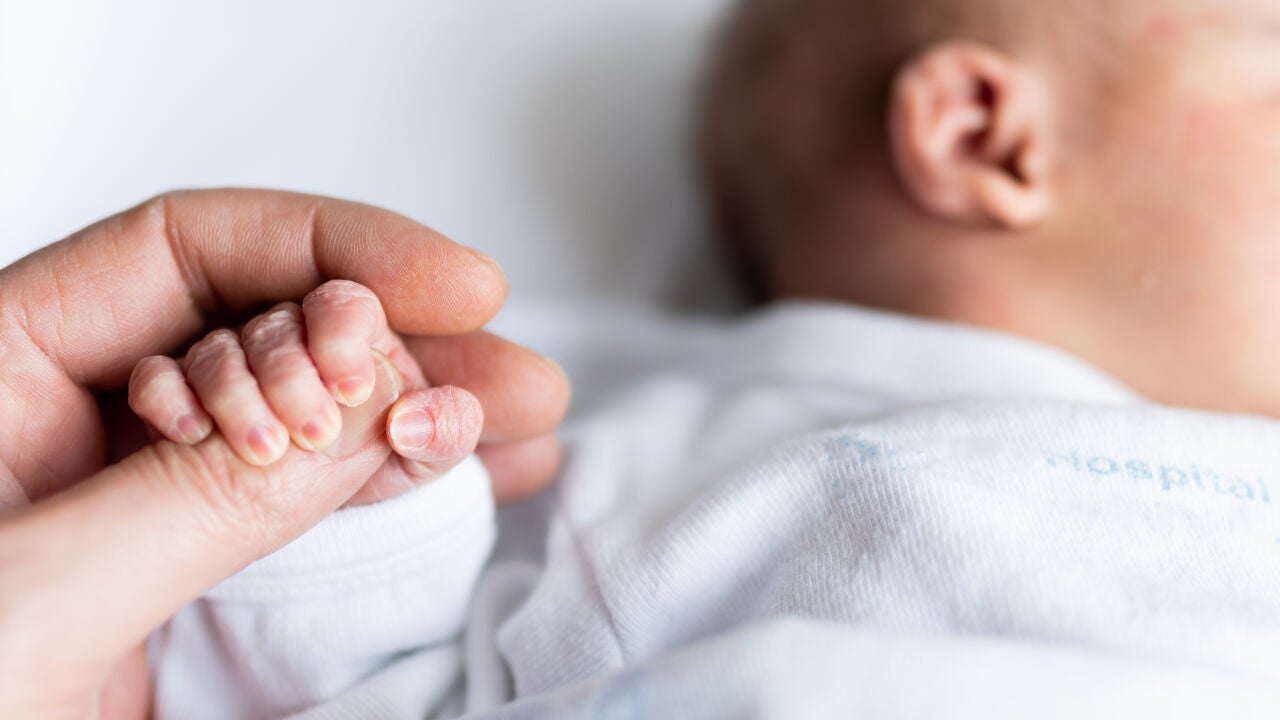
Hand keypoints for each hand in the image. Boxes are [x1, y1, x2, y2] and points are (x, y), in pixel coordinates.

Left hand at [0, 190, 569, 718]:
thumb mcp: (38, 601)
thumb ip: (204, 495)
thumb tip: (368, 408)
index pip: (183, 250)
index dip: (333, 248)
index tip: (454, 286)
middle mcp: (67, 418)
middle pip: (264, 324)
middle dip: (401, 345)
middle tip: (510, 379)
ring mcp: (133, 500)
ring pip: (300, 414)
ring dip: (417, 413)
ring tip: (517, 426)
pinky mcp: (177, 576)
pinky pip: (300, 503)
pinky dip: (389, 488)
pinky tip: (463, 479)